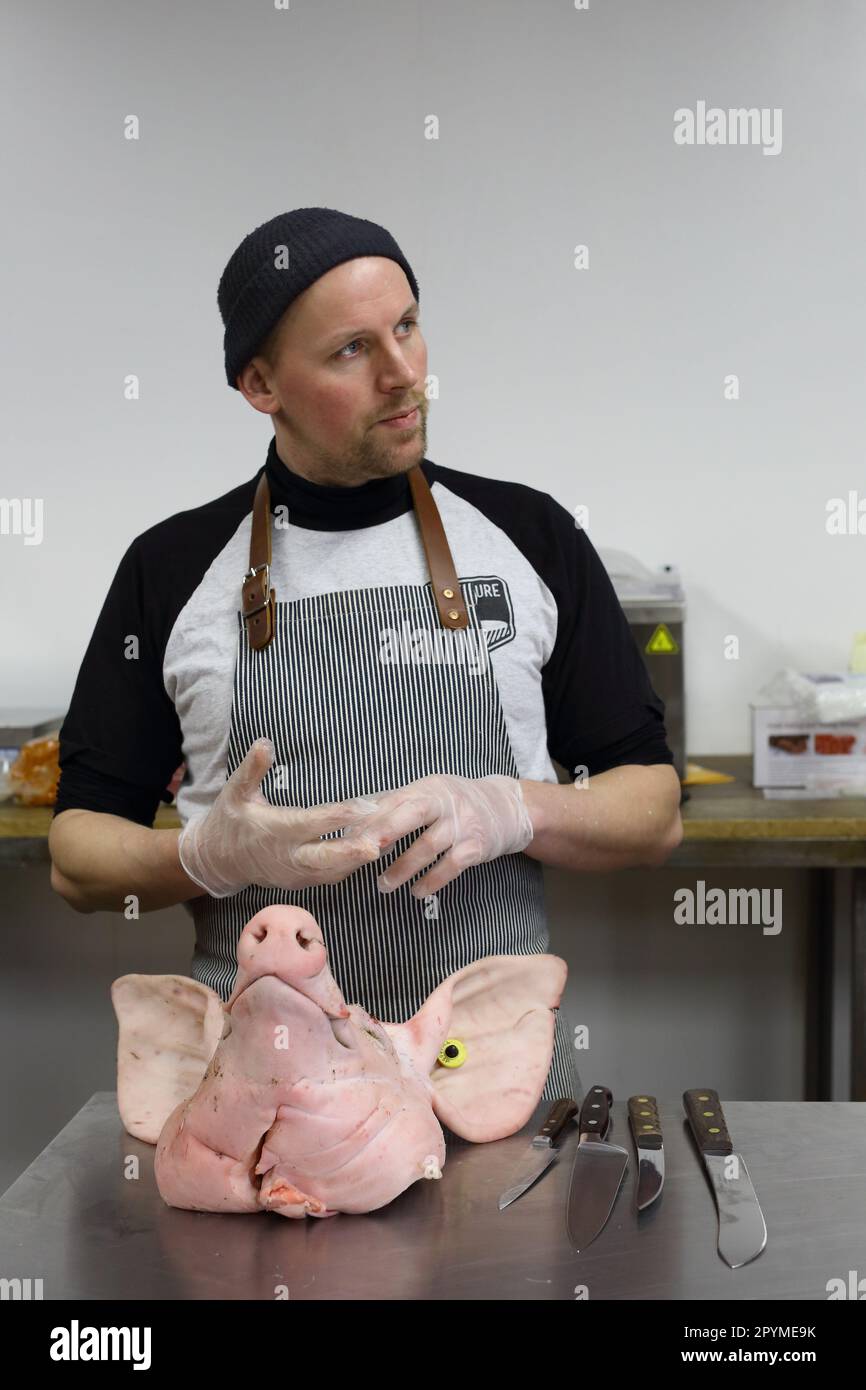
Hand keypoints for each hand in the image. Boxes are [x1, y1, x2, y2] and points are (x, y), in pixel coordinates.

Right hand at [177, 738, 383, 897]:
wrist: (217, 861)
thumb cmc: (229, 821)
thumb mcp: (235, 792)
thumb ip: (252, 769)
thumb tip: (265, 742)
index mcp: (274, 831)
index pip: (311, 823)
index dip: (338, 816)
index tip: (363, 807)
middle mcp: (288, 857)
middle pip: (326, 857)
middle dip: (354, 851)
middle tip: (380, 842)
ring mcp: (296, 874)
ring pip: (333, 871)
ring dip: (359, 859)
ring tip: (387, 842)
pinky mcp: (302, 882)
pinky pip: (330, 876)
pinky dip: (351, 865)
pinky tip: (372, 850)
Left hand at [342, 774, 534, 896]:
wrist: (507, 807)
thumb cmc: (458, 802)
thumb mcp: (431, 793)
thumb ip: (399, 804)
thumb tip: (358, 820)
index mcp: (429, 788)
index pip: (396, 799)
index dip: (372, 818)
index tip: (350, 836)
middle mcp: (446, 802)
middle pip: (413, 814)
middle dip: (386, 831)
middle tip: (363, 852)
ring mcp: (463, 824)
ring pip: (429, 846)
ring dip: (404, 868)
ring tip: (383, 885)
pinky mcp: (476, 846)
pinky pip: (451, 866)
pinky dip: (432, 881)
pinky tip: (417, 892)